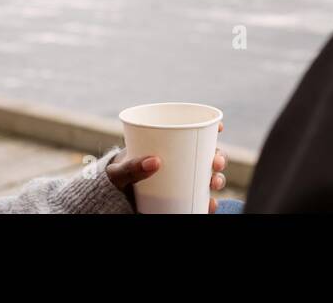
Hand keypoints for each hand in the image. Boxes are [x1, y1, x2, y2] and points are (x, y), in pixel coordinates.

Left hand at [106, 121, 227, 211]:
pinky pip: (199, 200)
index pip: (194, 133)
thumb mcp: (120, 170)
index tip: (219, 127)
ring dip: (217, 178)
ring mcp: (182, 180)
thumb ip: (132, 166)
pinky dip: (208, 202)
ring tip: (214, 183)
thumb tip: (155, 162)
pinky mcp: (181, 199)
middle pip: (208, 155)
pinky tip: (210, 203)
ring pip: (208, 177)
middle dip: (219, 156)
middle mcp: (181, 162)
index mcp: (169, 146)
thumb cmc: (118, 176)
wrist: (113, 196)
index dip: (211, 128)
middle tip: (216, 162)